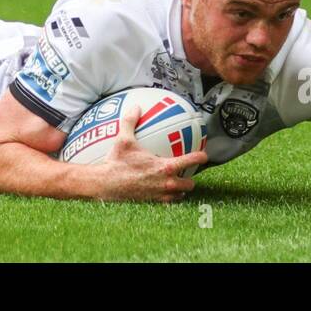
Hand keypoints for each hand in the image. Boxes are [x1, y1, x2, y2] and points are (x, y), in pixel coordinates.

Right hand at [93, 104, 208, 202]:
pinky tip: (163, 193)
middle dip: (190, 178)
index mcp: (165, 167)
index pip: (190, 161)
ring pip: (180, 194)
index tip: (204, 155)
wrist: (106, 185)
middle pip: (190, 183)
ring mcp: (161, 195)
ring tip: (176, 183)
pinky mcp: (153, 203)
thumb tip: (135, 107)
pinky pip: (168, 203)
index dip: (200, 157)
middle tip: (185, 172)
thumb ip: (131, 122)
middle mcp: (167, 183)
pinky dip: (169, 198)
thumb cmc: (117, 163)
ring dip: (180, 190)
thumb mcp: (124, 139)